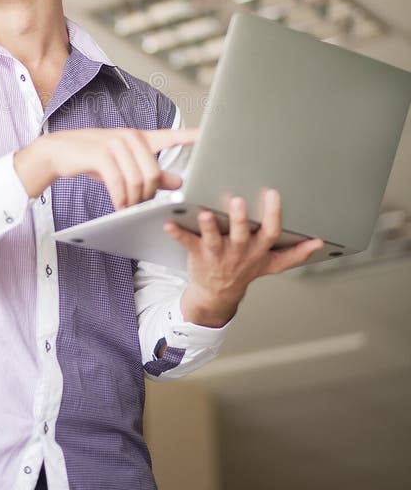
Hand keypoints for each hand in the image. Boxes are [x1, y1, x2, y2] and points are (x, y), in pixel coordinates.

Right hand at [15, 126, 198, 209]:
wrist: (60, 150)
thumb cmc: (96, 159)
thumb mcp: (126, 165)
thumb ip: (153, 172)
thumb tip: (180, 181)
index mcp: (142, 138)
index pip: (172, 136)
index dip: (193, 137)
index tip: (212, 135)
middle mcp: (131, 137)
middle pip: (154, 173)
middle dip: (147, 195)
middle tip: (136, 204)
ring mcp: (116, 143)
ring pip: (138, 180)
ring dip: (132, 200)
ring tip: (125, 206)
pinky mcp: (101, 153)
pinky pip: (119, 183)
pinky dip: (120, 199)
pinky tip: (117, 205)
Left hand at [164, 190, 323, 327]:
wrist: (217, 294)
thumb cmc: (244, 271)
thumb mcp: (272, 264)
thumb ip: (294, 253)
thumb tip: (319, 242)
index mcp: (258, 251)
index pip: (270, 234)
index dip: (273, 215)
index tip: (273, 194)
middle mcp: (239, 252)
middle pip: (241, 236)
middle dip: (239, 220)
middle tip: (237, 201)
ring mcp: (218, 254)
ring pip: (214, 240)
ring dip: (208, 227)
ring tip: (204, 213)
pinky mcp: (198, 254)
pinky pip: (187, 242)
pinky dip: (177, 233)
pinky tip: (169, 222)